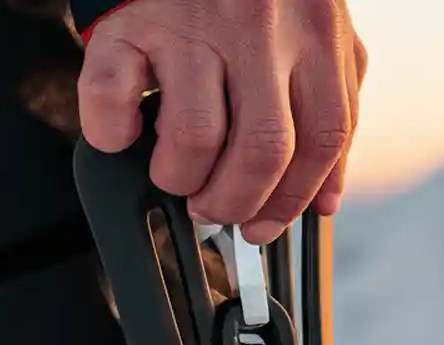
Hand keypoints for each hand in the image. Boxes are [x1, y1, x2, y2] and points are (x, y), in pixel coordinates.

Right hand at [78, 0, 367, 243]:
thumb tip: (326, 198)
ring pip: (194, 137)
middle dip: (236, 202)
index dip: (294, 200)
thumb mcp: (316, 31)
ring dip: (179, 178)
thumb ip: (333, 106)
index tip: (265, 225)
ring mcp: (194, 21)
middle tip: (214, 211)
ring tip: (175, 176)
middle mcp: (261, 28)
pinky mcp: (131, 19)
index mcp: (316, 35)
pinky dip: (110, 131)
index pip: (322, 143)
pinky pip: (111, 94)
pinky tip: (122, 136)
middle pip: (264, 151)